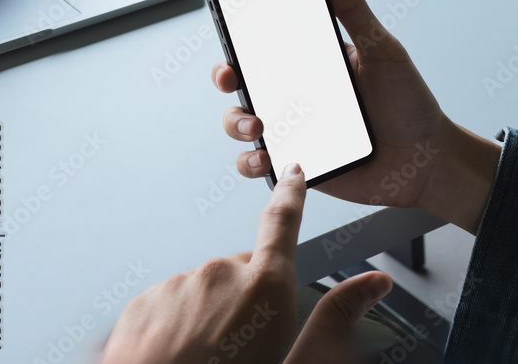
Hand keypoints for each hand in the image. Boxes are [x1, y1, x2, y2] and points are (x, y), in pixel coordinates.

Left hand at [101, 163, 392, 363]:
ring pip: (205, 292)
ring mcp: (176, 287)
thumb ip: (336, 318)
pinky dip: (176, 327)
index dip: (291, 194)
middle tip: (244, 347)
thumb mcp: (297, 359)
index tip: (293, 173)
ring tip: (207, 360)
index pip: (282, 222)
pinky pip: (170, 305)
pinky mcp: (142, 303)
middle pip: (244, 272)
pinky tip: (179, 358)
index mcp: (264, 288)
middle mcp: (219, 275)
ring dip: (210, 317)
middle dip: (247, 298)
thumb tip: (375, 284)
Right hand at [212, 0, 499, 232]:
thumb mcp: (383, 50)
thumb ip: (354, 11)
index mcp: (311, 65)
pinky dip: (253, 163)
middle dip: (224, 78)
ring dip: (235, 123)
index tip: (227, 23)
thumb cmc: (409, 103)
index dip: (237, 36)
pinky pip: (262, 165)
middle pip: (241, 84)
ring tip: (257, 125)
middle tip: (230, 77)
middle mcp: (297, 97)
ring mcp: (296, 132)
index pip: (263, 46)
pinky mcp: (300, 165)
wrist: (428, 160)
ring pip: (242, 124)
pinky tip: (267, 157)